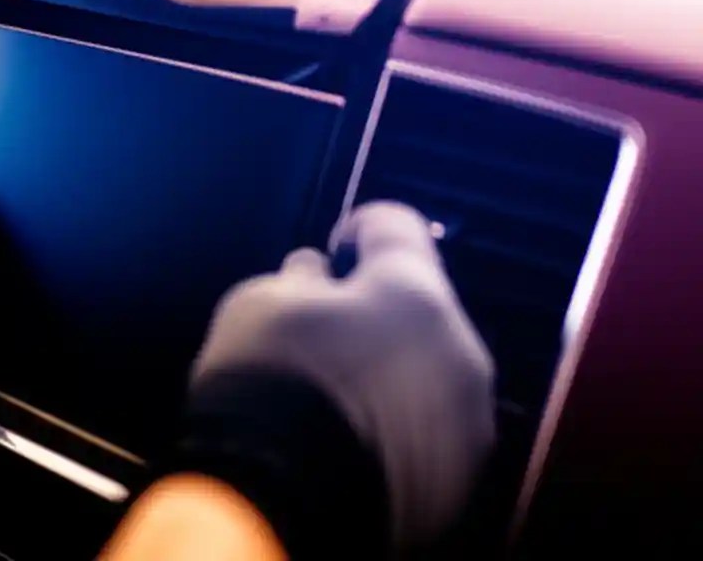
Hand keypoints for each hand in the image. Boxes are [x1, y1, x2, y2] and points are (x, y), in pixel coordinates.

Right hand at [185, 202, 494, 553]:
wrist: (282, 499)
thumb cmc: (271, 381)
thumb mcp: (259, 304)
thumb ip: (298, 280)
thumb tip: (314, 276)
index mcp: (415, 293)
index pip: (398, 227)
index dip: (362, 226)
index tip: (338, 243)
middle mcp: (461, 352)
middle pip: (424, 310)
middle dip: (381, 312)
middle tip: (327, 328)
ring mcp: (466, 423)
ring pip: (433, 375)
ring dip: (394, 371)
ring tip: (337, 392)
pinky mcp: (457, 482)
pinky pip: (428, 435)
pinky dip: (396, 427)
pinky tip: (349, 436)